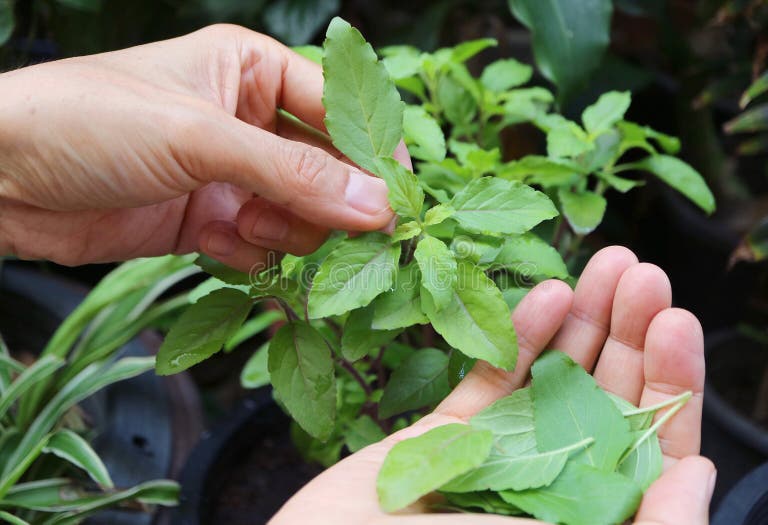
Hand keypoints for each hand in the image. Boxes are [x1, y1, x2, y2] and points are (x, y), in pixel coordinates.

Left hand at [0, 25, 405, 268]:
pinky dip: (249, 255)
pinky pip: (261, 246)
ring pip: (299, 215)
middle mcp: (248, 121)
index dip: (372, 151)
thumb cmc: (89, 121)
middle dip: (331, 204)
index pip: (338, 108)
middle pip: (326, 170)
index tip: (398, 197)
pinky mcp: (208, 221)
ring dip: (285, 231)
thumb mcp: (201, 138)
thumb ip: (293, 176)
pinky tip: (213, 242)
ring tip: (242, 223)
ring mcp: (229, 175)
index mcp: (252, 71)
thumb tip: (377, 206)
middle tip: (342, 233)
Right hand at [271, 247, 714, 524]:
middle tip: (641, 270)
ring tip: (604, 262)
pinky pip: (487, 383)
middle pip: (604, 398)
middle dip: (628, 332)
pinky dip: (515, 339)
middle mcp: (552, 484)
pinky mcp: (446, 439)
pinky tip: (544, 294)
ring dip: (581, 320)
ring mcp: (499, 458)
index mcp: (588, 514)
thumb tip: (699, 474)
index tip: (677, 320)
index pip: (651, 445)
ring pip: (550, 379)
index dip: (671, 381)